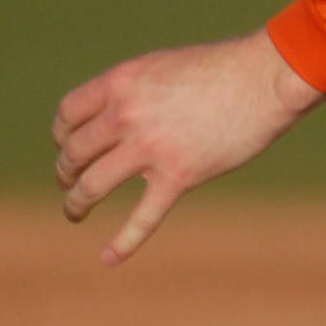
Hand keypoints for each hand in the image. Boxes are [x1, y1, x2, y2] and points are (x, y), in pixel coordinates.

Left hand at [52, 30, 324, 263]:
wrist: (264, 79)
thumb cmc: (220, 69)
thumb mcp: (164, 67)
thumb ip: (135, 92)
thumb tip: (116, 116)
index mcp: (121, 83)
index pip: (68, 114)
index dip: (61, 134)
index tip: (67, 146)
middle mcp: (127, 115)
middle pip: (75, 152)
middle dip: (66, 171)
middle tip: (69, 182)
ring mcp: (151, 148)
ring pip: (92, 186)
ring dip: (76, 203)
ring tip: (74, 212)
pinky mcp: (178, 176)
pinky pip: (142, 217)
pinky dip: (123, 242)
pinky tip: (108, 258)